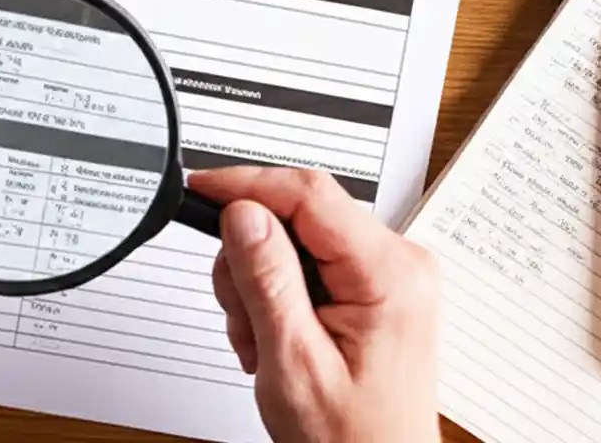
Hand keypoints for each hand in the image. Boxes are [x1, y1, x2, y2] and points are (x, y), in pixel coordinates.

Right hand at [189, 168, 440, 442]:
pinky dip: (278, 295)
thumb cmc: (351, 439)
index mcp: (389, 273)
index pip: (309, 193)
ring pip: (295, 239)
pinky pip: (309, 263)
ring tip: (262, 342)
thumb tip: (243, 211)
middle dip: (251, 259)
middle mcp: (399, 261)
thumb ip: (267, 279)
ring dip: (260, 285)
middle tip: (241, 315)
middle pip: (298, 215)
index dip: (247, 184)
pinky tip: (277, 338)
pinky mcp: (373, 287)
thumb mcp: (293, 361)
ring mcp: (388, 273)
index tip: (201, 190)